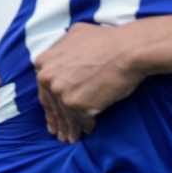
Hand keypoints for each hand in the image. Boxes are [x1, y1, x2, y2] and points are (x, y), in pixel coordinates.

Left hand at [34, 22, 139, 141]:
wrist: (127, 50)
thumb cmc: (109, 41)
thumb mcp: (76, 34)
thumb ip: (63, 47)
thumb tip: (63, 53)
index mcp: (44, 61)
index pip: (44, 88)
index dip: (50, 102)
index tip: (53, 113)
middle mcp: (47, 77)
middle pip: (51, 105)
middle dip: (56, 120)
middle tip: (58, 132)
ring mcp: (61, 92)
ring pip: (64, 116)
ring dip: (69, 129)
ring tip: (71, 138)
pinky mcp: (76, 105)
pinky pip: (79, 121)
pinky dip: (84, 128)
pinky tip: (86, 133)